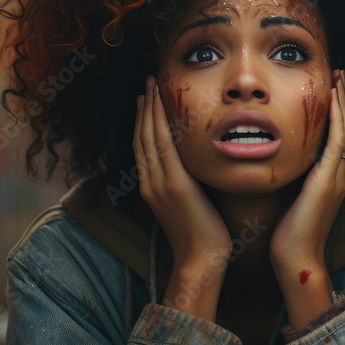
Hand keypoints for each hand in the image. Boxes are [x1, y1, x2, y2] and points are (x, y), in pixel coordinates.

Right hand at [133, 75, 231, 319]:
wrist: (201, 260)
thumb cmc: (203, 235)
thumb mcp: (191, 203)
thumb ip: (189, 182)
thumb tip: (198, 165)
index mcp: (152, 187)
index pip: (143, 146)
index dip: (142, 121)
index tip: (144, 100)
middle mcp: (150, 182)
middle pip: (141, 136)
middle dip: (143, 108)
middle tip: (145, 84)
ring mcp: (159, 183)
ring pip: (149, 136)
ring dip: (149, 109)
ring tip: (150, 87)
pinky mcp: (174, 184)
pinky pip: (163, 146)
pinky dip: (159, 123)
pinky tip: (161, 107)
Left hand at [269, 69, 344, 325]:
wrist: (295, 258)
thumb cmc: (287, 234)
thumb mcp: (290, 198)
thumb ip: (290, 178)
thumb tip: (273, 158)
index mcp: (331, 178)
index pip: (338, 137)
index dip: (337, 112)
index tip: (330, 89)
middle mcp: (340, 174)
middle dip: (344, 101)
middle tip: (339, 75)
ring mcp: (338, 177)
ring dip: (343, 103)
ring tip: (338, 79)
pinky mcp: (330, 180)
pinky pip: (339, 141)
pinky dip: (338, 118)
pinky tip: (333, 99)